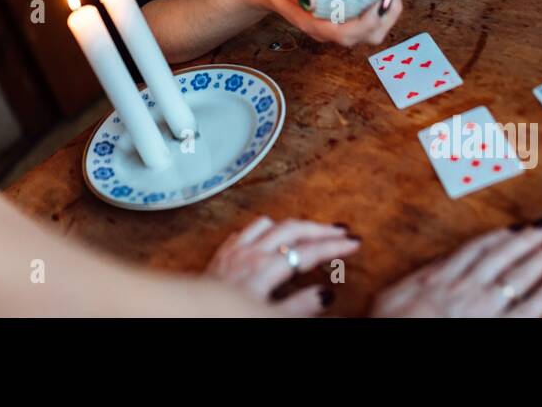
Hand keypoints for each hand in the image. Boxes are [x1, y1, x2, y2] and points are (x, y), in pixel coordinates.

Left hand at [205, 216, 359, 314]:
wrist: (189, 315)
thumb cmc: (228, 315)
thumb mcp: (270, 317)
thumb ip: (299, 305)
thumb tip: (325, 294)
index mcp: (266, 267)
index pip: (309, 250)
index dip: (334, 246)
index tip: (353, 243)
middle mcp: (250, 252)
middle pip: (292, 229)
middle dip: (320, 228)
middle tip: (341, 231)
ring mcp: (234, 250)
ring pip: (268, 224)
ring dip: (291, 224)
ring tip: (307, 229)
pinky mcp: (222, 254)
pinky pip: (245, 230)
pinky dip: (263, 229)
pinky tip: (267, 234)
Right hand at [247, 0, 401, 47]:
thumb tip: (310, 0)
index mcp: (313, 24)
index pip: (346, 33)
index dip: (369, 20)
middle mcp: (329, 29)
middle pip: (368, 35)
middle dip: (387, 11)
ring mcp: (338, 23)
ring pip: (374, 27)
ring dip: (389, 4)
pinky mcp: (345, 14)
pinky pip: (371, 14)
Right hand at [371, 221, 541, 316]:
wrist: (393, 344)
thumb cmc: (390, 324)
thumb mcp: (392, 293)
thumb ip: (419, 275)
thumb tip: (440, 260)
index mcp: (440, 277)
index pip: (476, 248)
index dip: (499, 236)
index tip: (516, 227)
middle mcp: (464, 288)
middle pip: (501, 257)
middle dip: (525, 240)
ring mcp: (481, 308)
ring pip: (516, 278)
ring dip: (537, 260)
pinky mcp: (493, 327)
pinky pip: (525, 311)